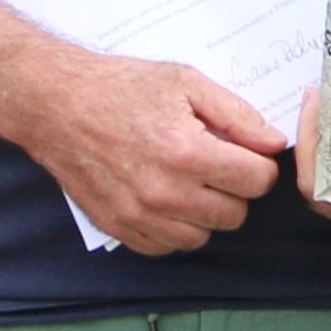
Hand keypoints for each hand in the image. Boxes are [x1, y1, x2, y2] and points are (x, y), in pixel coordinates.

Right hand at [22, 55, 285, 256]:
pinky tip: (167, 198)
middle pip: (235, 214)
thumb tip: (275, 144)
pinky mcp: (117, 228)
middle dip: (235, 189)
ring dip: (206, 212)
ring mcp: (137, 215)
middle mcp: (164, 192)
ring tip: (191, 180)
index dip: (260, 165)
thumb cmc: (123, 87)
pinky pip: (166, 247)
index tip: (246, 152)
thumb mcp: (187, 83)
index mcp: (187, 153)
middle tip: (217, 163)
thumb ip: (239, 116)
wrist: (55, 104)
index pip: (257, 182)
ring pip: (202, 236)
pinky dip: (174, 228)